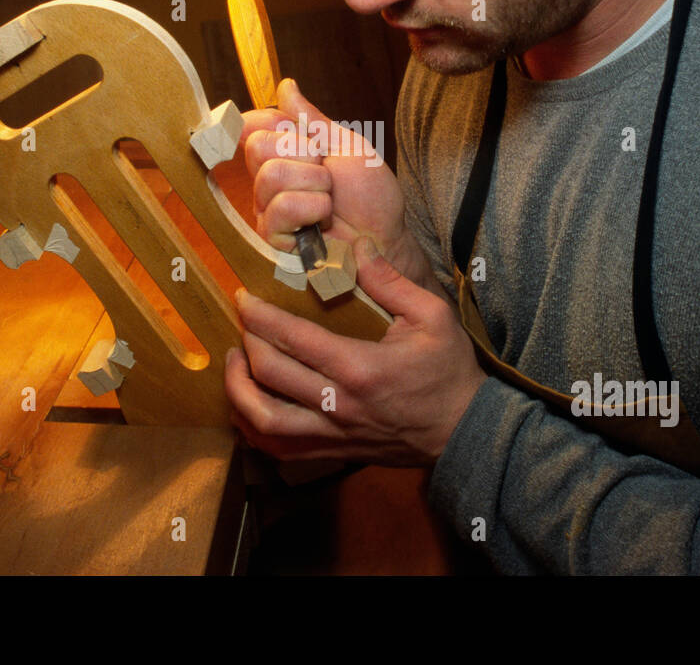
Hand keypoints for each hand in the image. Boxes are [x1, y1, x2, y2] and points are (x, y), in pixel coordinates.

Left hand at [224, 236, 487, 464]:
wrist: (464, 432)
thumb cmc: (449, 371)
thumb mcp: (432, 316)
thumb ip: (391, 281)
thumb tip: (358, 246)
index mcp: (360, 368)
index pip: (292, 339)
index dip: (259, 316)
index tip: (243, 297)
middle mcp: (339, 405)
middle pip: (269, 376)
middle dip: (245, 344)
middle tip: (240, 322)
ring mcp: (333, 434)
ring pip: (265, 422)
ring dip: (239, 392)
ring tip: (235, 364)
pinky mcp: (333, 453)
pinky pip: (280, 450)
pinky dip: (255, 431)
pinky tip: (249, 408)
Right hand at [241, 78, 435, 290]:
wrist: (385, 237)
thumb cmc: (370, 195)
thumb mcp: (346, 146)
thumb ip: (312, 120)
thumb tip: (286, 85)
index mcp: (284, 154)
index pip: (252, 125)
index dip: (268, 123)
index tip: (302, 135)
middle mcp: (268, 180)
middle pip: (258, 146)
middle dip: (303, 155)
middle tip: (327, 174)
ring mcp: (267, 209)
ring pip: (270, 176)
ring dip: (314, 185)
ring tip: (329, 201)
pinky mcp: (272, 239)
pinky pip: (279, 208)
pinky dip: (311, 208)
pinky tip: (322, 221)